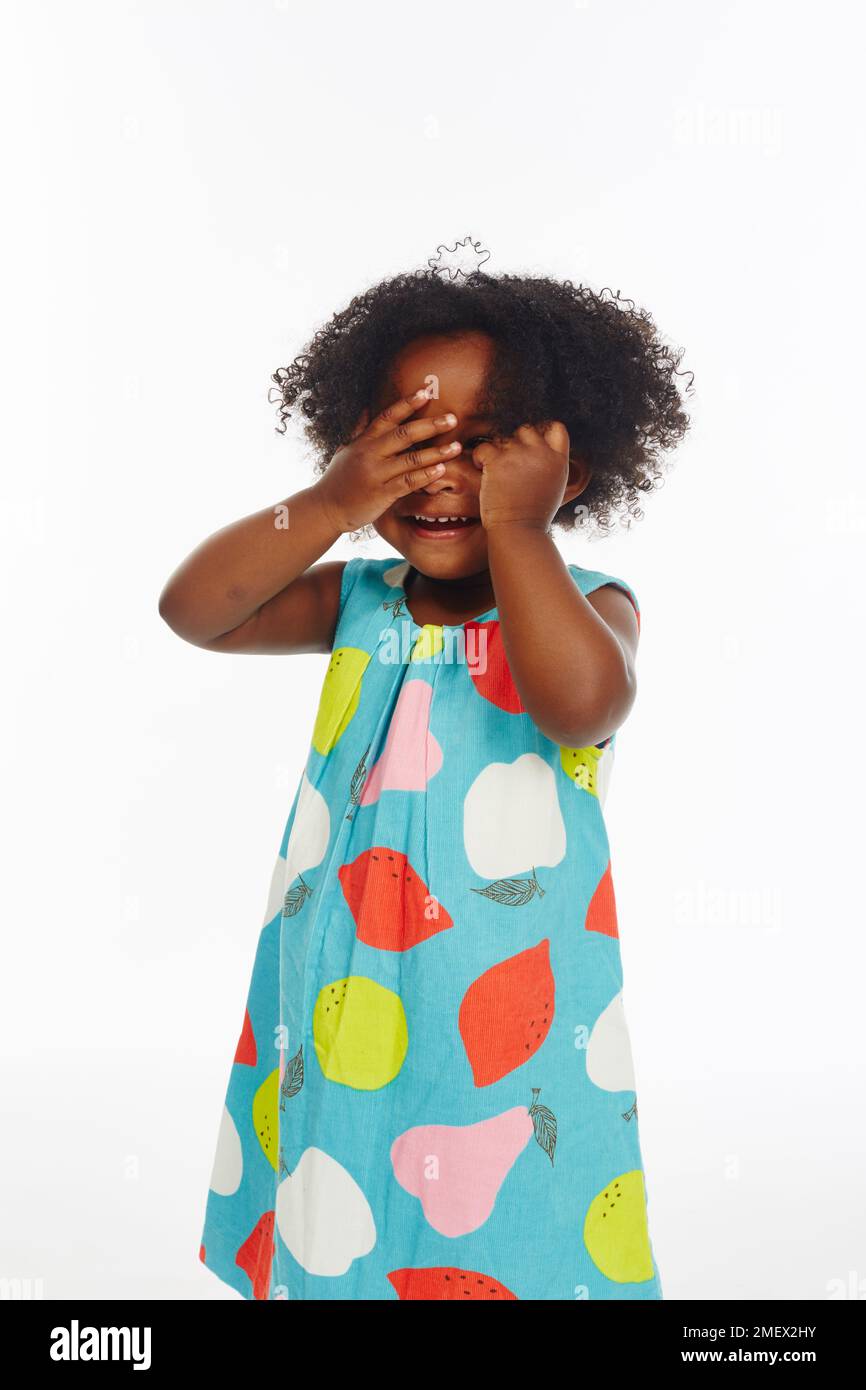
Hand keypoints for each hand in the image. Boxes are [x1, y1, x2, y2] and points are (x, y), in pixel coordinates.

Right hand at [312, 387, 462, 532]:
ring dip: (436, 452)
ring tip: (457, 447)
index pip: (388, 416)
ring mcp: (376, 474)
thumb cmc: (338, 478)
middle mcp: (370, 453)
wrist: (326, 508)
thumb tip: (365, 408)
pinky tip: (442, 470)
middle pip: (404, 434)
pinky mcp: (381, 494)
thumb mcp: (346, 449)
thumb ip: (359, 430)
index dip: (408, 402)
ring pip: (411, 459)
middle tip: (453, 418)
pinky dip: (426, 476)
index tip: (427, 391)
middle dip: (431, 425)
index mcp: (364, 441)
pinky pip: (408, 483)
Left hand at [472, 422, 570, 530]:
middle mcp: (541, 453)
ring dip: (497, 452)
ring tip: (496, 473)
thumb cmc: (535, 517)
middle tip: (509, 465)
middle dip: (516, 443)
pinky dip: (480, 457)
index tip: (532, 445)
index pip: (556, 427)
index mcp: (558, 460)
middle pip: (526, 430)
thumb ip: (553, 467)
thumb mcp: (556, 488)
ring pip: (503, 439)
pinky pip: (484, 447)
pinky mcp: (497, 461)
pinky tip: (482, 469)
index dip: (543, 431)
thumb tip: (546, 454)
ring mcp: (519, 455)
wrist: (519, 531)